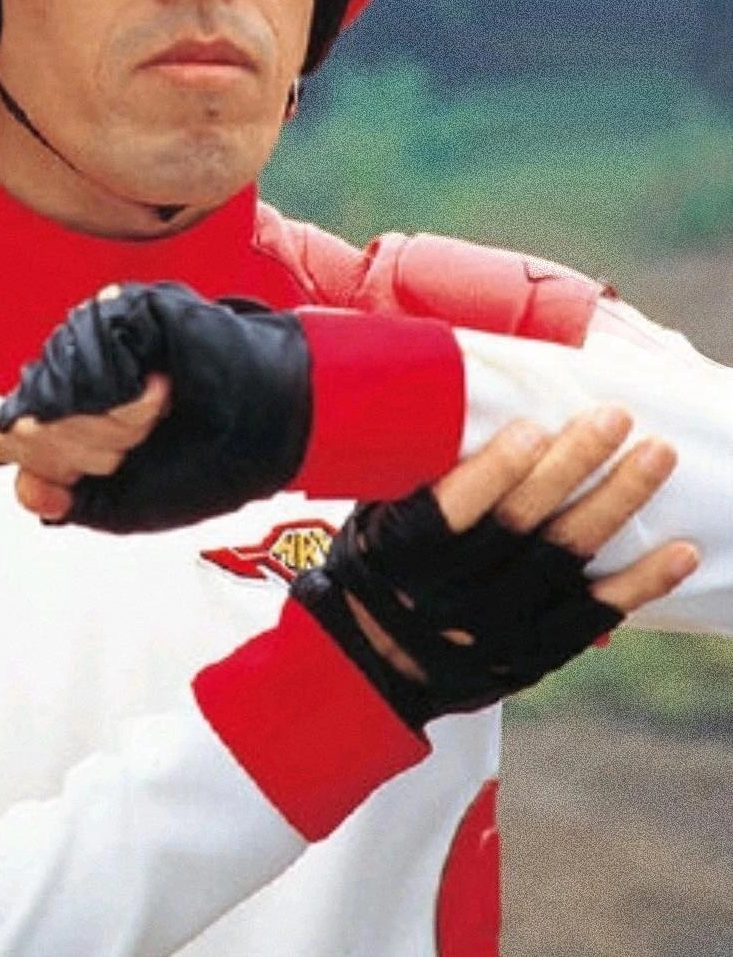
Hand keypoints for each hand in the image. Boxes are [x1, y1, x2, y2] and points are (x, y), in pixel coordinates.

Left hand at [0, 283, 310, 531]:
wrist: (270, 427)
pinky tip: (162, 388)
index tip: (114, 470)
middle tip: (145, 441)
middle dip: (91, 449)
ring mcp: (93, 336)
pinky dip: (130, 393)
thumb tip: (17, 475)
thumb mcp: (122, 501)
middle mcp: (70, 370)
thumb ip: (60, 492)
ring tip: (161, 412)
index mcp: (63, 414)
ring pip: (58, 390)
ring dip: (116, 424)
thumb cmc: (206, 462)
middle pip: (30, 420)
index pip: (8, 441)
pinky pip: (93, 358)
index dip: (58, 466)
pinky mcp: (122, 310)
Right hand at [292, 404, 699, 726]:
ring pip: (565, 563)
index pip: (449, 512)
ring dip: (617, 504)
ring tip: (656, 455)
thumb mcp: (373, 514)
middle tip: (613, 418)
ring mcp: (494, 631)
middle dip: (572, 466)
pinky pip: (595, 616)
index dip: (494, 470)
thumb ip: (416, 469)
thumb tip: (463, 391)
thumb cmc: (379, 563)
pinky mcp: (532, 656)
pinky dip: (641, 583)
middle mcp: (447, 598)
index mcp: (400, 556)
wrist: (373, 662)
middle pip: (520, 528)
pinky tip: (680, 549)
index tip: (533, 425)